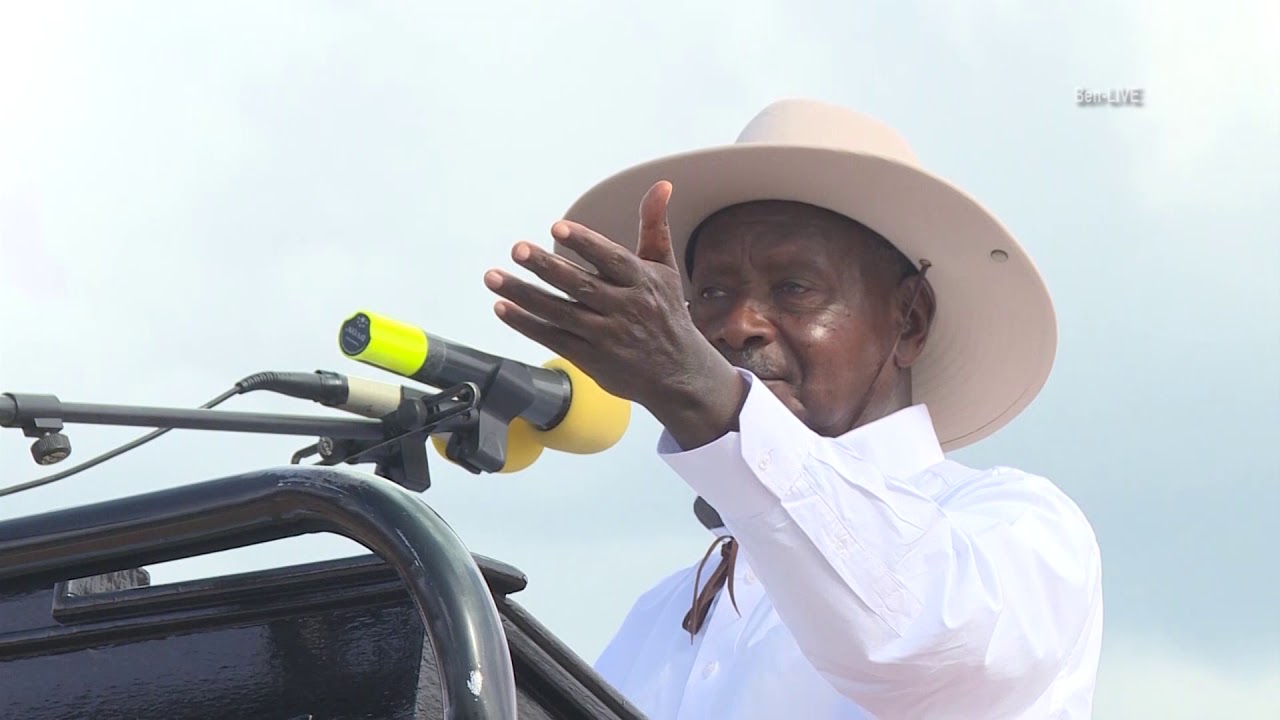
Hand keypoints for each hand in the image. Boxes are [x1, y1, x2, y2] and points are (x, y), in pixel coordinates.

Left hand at [483, 181, 745, 448]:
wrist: (679, 374)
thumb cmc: (667, 314)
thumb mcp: (665, 270)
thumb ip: (655, 227)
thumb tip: (662, 185)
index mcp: (642, 282)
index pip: (610, 259)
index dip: (583, 242)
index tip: (557, 228)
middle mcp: (623, 308)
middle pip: (580, 285)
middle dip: (546, 266)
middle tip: (517, 249)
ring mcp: (605, 336)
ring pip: (559, 312)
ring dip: (523, 294)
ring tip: (493, 277)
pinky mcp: (590, 358)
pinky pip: (553, 337)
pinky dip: (526, 324)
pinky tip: (503, 308)